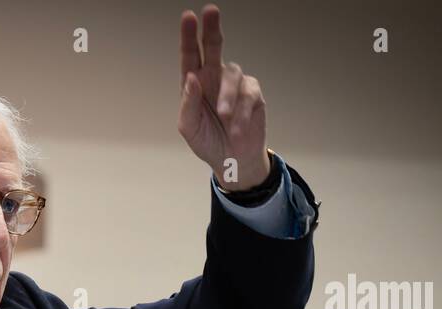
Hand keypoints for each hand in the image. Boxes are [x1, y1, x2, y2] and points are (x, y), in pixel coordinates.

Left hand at [177, 4, 269, 190]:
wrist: (231, 161)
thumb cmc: (207, 142)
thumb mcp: (189, 127)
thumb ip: (188, 103)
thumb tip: (190, 78)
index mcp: (195, 83)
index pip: (190, 55)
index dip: (189, 36)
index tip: (188, 17)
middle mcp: (214, 78)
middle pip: (213, 46)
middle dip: (212, 28)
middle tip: (210, 11)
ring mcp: (235, 85)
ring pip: (232, 74)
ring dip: (227, 96)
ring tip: (224, 116)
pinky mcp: (253, 94)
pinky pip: (248, 93)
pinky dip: (241, 112)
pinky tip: (236, 127)